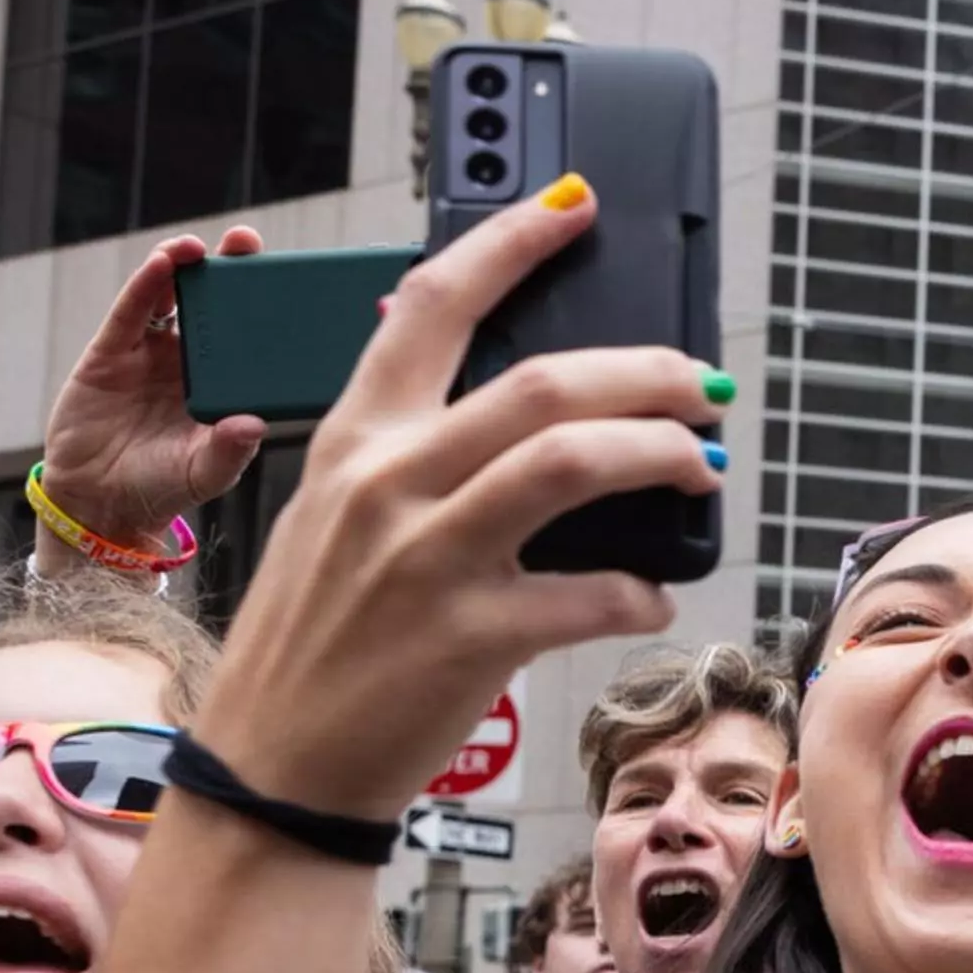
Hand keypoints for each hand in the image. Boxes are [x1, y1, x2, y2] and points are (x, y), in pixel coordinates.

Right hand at [42, 227, 271, 561]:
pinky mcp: (110, 352)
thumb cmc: (162, 487)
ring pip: (169, 295)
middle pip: (214, 301)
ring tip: (199, 247)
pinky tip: (162, 264)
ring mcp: (151, 352)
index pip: (250, 333)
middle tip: (247, 241)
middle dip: (230, 267)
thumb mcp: (204, 473)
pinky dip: (144, 286)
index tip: (291, 277)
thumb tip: (253, 425)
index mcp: (223, 382)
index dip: (265, 304)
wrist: (99, 501)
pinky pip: (130, 312)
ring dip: (184, 265)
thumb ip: (229, 451)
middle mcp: (191, 359)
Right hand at [187, 182, 722, 819]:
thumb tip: (527, 417)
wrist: (270, 766)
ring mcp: (427, 559)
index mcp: (354, 440)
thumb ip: (412, 459)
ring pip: (575, 460)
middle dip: (648, 371)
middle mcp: (387, 484)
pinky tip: (649, 595)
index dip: (511, 241)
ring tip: (702, 466)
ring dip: (664, 454)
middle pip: (543, 381)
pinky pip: (593, 593)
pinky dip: (640, 590)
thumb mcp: (337, 519)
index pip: (433, 304)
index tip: (574, 206)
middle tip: (702, 384)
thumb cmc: (317, 641)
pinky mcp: (470, 639)